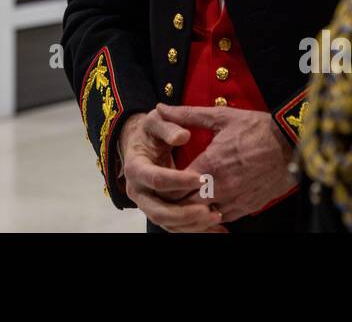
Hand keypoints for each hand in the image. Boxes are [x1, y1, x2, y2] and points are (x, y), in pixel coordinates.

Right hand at [117, 110, 224, 231]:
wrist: (141, 144)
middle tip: (208, 209)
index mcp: (135, 168)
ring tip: (216, 217)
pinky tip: (216, 228)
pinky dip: (194, 229)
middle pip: (158, 211)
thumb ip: (168, 126)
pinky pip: (175, 227)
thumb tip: (183, 136)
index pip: (156, 180)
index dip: (178, 181)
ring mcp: (147, 204)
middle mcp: (137, 191)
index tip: (201, 178)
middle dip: (184, 213)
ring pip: (167, 224)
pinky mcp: (158, 211)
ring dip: (191, 225)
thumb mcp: (156, 122)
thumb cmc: (150, 132)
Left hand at [155, 103, 296, 222]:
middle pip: (186, 204)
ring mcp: (235, 200)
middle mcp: (220, 187)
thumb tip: (161, 108)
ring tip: (186, 199)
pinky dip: (212, 214)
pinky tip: (208, 205)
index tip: (160, 177)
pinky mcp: (248, 207)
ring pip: (203, 215)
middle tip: (169, 191)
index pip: (175, 185)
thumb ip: (187, 115)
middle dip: (175, 199)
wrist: (292, 144)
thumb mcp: (221, 116)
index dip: (164, 184)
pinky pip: (223, 218)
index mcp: (210, 164)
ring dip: (193, 209)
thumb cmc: (257, 128)